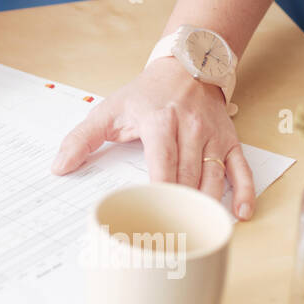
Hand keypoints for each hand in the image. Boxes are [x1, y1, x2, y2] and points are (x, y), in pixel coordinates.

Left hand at [50, 57, 256, 219]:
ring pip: (213, 178)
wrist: (185, 68)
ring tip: (196, 232)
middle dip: (179, 206)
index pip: (162, 163)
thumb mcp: (107, 111)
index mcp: (159, 122)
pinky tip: (240, 215)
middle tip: (169, 236)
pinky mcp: (230, 141)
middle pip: (187, 176)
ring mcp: (213, 137)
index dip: (159, 190)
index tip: (152, 215)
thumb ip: (81, 139)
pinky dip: (245, 193)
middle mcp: (190, 129)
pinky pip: (242, 170)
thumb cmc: (145, 95)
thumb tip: (59, 167)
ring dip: (206, 206)